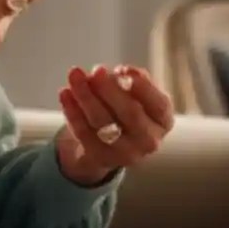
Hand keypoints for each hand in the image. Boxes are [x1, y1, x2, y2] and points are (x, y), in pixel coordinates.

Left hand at [55, 65, 174, 185]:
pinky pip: (84, 133)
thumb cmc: (126, 107)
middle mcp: (149, 140)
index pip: (158, 104)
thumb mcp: (137, 93)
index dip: (142, 86)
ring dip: (86, 96)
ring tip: (75, 75)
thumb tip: (121, 73)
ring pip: (103, 122)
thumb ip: (131, 80)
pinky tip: (65, 93)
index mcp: (163, 120)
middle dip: (110, 89)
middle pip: (129, 113)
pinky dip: (72, 111)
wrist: (110, 144)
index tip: (122, 69)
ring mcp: (126, 153)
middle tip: (96, 70)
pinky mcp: (101, 158)